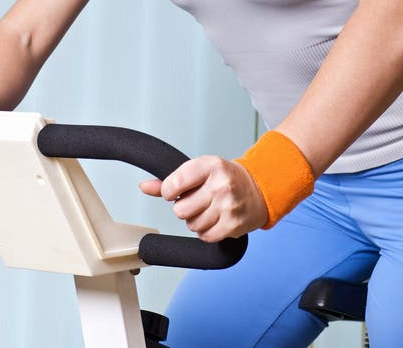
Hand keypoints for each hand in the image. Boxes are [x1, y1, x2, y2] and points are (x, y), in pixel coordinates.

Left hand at [139, 155, 267, 240]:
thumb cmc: (226, 177)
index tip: (175, 191)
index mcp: (210, 165)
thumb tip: (144, 186)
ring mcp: (227, 206)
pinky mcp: (233, 225)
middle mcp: (220, 185)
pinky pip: (204, 237)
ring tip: (208, 209)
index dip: (168, 191)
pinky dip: (205, 232)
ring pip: (191, 225)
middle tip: (197, 200)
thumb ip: (170, 179)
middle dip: (184, 208)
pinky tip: (214, 219)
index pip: (174, 183)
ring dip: (195, 220)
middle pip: (180, 210)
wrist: (258, 189)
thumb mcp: (199, 170)